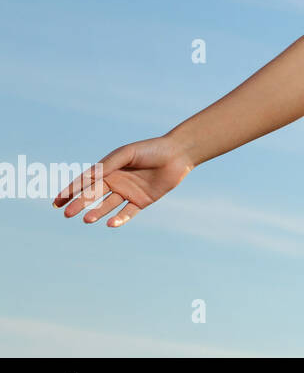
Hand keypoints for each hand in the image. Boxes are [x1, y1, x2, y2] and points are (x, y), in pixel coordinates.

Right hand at [52, 135, 195, 225]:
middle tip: (67, 214)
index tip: (56, 202)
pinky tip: (111, 223)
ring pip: (108, 206)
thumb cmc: (151, 149)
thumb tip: (87, 177)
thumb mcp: (127, 154)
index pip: (85, 182)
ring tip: (87, 219)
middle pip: (93, 196)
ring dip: (97, 213)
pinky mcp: (142, 201)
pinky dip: (119, 219)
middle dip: (79, 204)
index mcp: (109, 169)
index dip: (70, 191)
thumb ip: (108, 165)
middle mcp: (117, 182)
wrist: (178, 154)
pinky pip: (128, 213)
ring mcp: (128, 192)